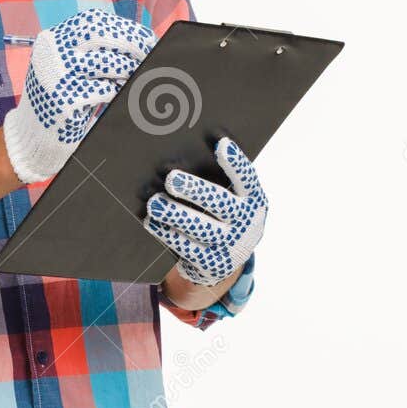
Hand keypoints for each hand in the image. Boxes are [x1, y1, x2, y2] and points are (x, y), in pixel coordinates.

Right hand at [2, 9, 154, 183]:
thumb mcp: (68, 68)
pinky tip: (120, 98)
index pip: (94, 23)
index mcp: (53, 39)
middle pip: (102, 37)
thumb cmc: (58, 100)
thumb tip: (138, 43)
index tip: (146, 39)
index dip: (124, 29)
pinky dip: (118, 93)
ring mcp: (56, 76)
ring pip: (107, 63)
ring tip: (136, 78)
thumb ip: (92, 53)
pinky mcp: (65, 101)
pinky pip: (105, 91)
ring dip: (129, 70)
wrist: (31, 137)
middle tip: (150, 56)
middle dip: (132, 45)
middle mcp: (52, 52)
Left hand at [143, 137, 267, 286]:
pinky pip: (187, 249)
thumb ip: (221, 180)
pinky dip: (168, 234)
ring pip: (201, 227)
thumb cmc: (226, 217)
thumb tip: (187, 151)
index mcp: (254, 200)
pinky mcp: (212, 264)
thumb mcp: (235, 199)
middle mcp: (246, 223)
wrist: (231, 259)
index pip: (247, 178)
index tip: (220, 143)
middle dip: (195, 190)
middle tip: (171, 179)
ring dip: (175, 214)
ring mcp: (230, 246)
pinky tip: (152, 223)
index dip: (235, 161)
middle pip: (220, 203)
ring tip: (154, 203)